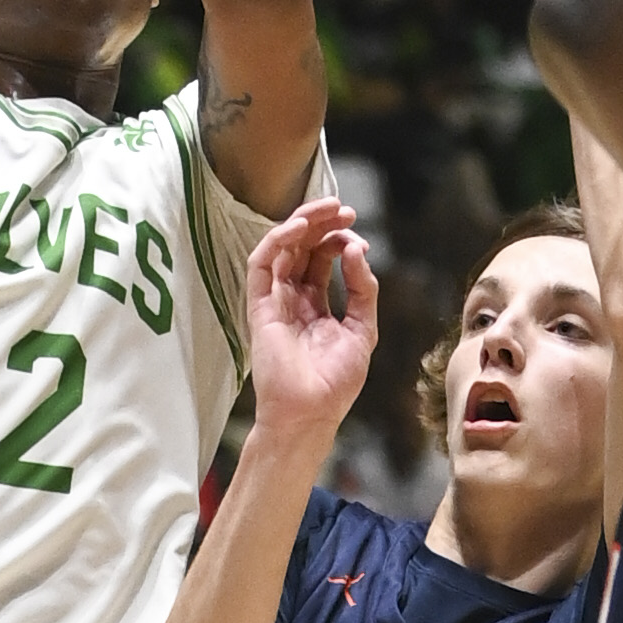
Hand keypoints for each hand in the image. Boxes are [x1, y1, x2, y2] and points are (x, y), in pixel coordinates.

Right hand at [244, 198, 376, 447]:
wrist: (310, 413)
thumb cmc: (335, 382)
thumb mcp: (363, 329)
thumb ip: (363, 289)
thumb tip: (356, 248)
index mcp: (316, 305)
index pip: (321, 259)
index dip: (338, 240)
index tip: (357, 235)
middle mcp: (293, 298)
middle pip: (302, 247)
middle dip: (322, 223)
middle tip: (345, 210)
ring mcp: (274, 300)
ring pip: (282, 248)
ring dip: (303, 223)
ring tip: (327, 210)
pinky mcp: (259, 305)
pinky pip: (261, 263)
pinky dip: (278, 240)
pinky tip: (299, 228)